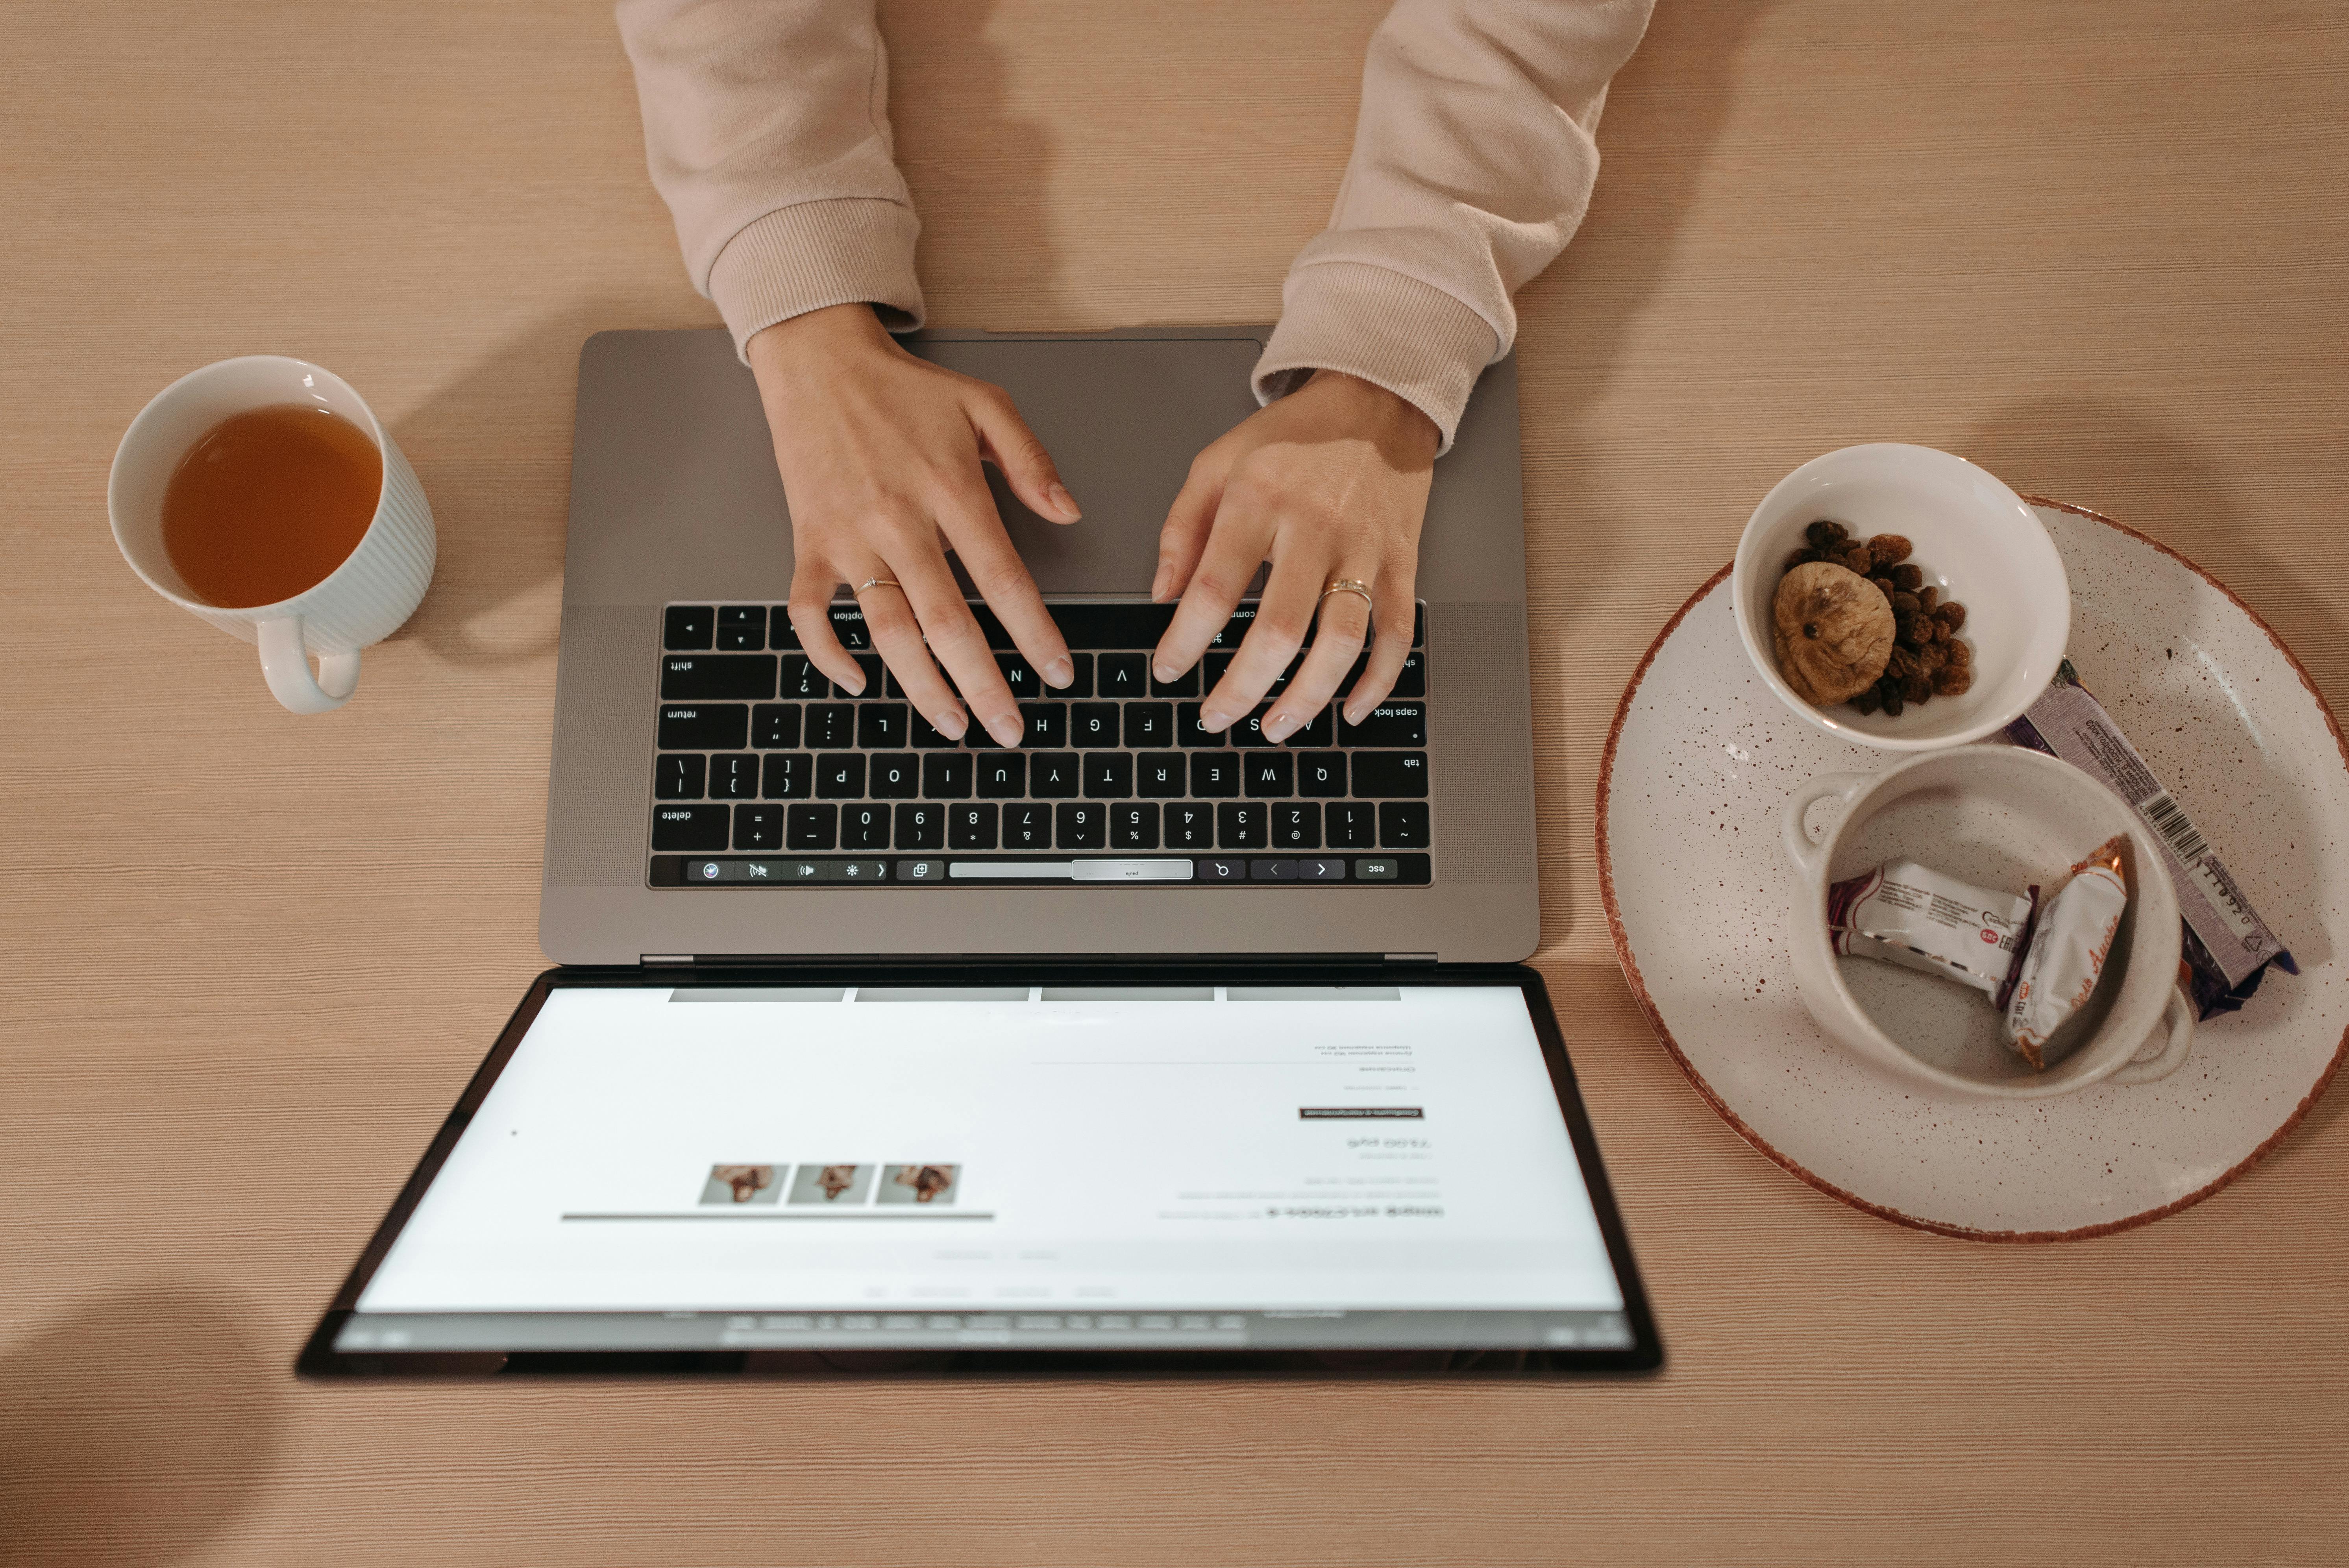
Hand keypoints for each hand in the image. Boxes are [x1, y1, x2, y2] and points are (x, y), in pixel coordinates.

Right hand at [747, 304, 1081, 746]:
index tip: (1059, 674)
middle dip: (984, 683)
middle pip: (948, 620)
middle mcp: (900, 519)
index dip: (1034, 632)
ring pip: (887, 627)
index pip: (1003, 577)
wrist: (820, 362)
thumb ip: (1032, 462)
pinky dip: (828, 653)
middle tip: (1010, 729)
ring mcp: (849, 535)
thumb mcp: (985, 404)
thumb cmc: (905, 389)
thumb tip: (1070, 514)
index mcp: (951, 488)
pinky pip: (809, 611)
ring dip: (920, 685)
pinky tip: (859, 681)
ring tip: (952, 724)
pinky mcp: (809, 542)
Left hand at [1149, 370, 1436, 739]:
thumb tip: (1163, 595)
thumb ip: (1182, 528)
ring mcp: (1364, 550)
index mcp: (1259, 500)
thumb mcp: (1217, 463)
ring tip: (1276, 727)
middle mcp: (1314, 528)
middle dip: (1242, 688)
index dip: (1184, 641)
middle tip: (1216, 717)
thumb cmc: (1294, 438)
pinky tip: (1348, 709)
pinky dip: (1376, 682)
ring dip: (1307, 698)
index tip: (1167, 670)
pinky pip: (1397, 634)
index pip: (1212, 588)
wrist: (1376, 402)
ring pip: (1342, 642)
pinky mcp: (1402, 563)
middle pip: (1279, 630)